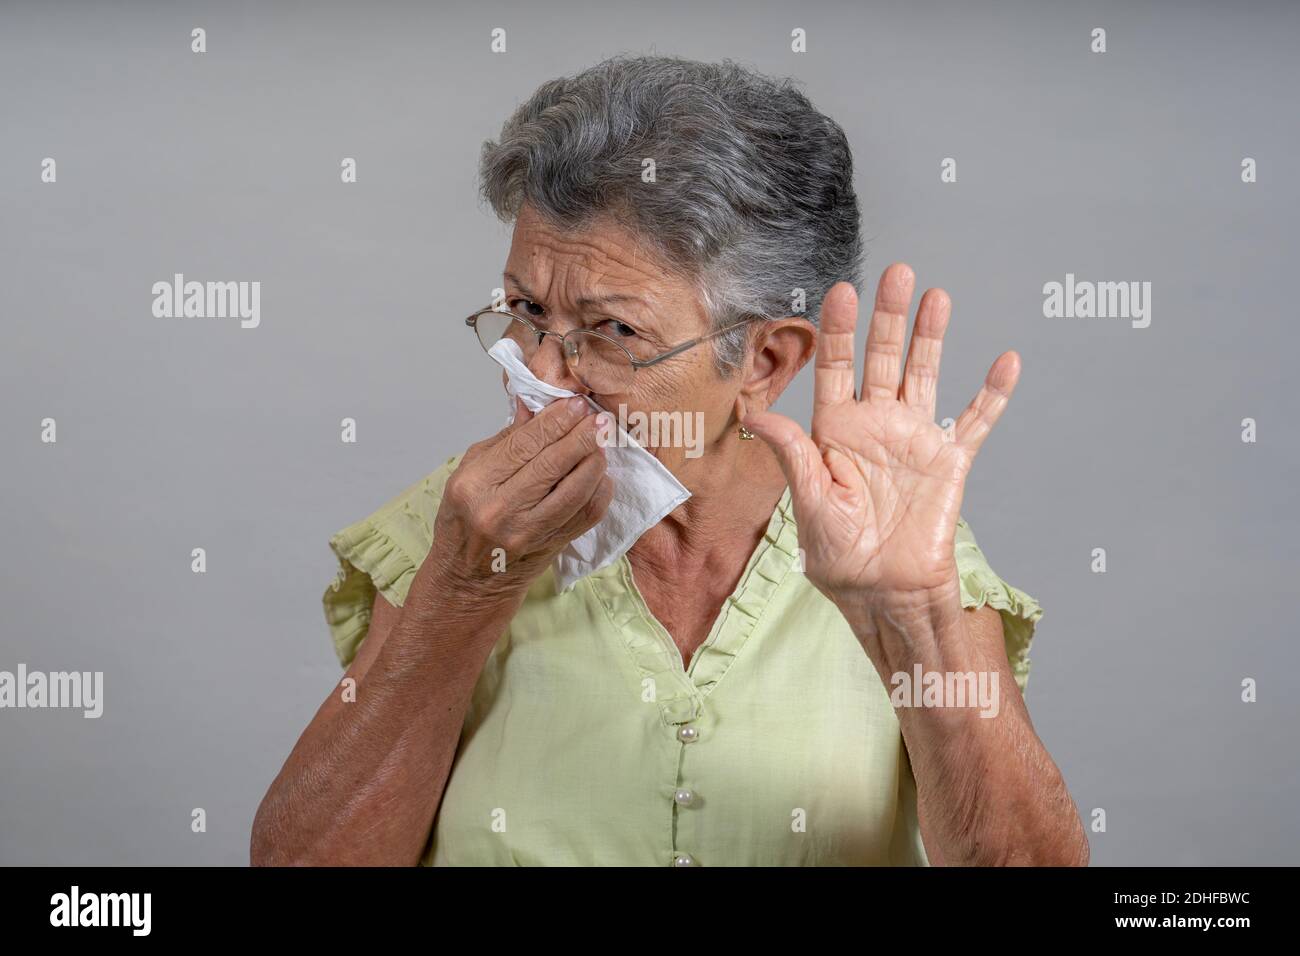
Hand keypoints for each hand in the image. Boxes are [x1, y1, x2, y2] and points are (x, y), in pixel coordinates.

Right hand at [427, 396, 613, 599]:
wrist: (469, 579)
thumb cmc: (464, 521)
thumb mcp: (469, 472)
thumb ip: (505, 439)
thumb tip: (535, 406)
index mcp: (474, 485)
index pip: (523, 444)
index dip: (555, 420)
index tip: (574, 404)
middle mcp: (500, 510)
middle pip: (552, 463)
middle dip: (581, 435)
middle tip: (597, 417)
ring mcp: (528, 532)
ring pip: (576, 490)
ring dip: (594, 460)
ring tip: (600, 441)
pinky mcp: (551, 545)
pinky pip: (587, 514)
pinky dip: (599, 490)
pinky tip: (599, 473)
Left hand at [743, 263, 1019, 627]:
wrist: (884, 594)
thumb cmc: (839, 557)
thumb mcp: (808, 505)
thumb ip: (793, 457)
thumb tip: (761, 417)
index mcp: (834, 431)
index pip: (834, 369)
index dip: (837, 331)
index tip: (840, 291)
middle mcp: (874, 425)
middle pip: (882, 359)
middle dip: (887, 316)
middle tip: (895, 272)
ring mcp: (914, 439)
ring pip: (924, 375)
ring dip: (931, 336)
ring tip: (936, 296)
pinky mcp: (949, 461)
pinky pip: (975, 421)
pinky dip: (992, 393)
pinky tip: (1006, 361)